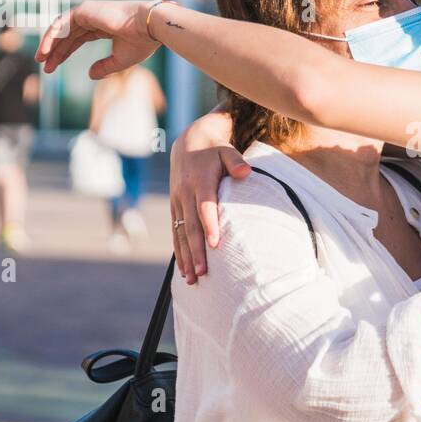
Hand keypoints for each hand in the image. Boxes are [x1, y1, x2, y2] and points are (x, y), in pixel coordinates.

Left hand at [36, 0, 160, 77]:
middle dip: (55, 51)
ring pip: (61, 29)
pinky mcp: (83, 10)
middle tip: (45, 67)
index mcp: (103, 27)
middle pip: (67, 36)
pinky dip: (51, 36)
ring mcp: (87, 12)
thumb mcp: (120, 61)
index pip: (77, 40)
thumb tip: (89, 75)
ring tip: (40, 60)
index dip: (64, 54)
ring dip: (49, 44)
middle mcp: (93, 17)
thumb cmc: (140, 42)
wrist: (149, 27)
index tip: (53, 68)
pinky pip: (61, 24)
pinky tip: (46, 50)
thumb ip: (104, 68)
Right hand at [170, 112, 248, 281]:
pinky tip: (184, 270)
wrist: (188, 142)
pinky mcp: (175, 207)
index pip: (205, 206)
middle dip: (196, 251)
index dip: (209, 225)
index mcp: (200, 181)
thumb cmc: (214, 149)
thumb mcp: (227, 149)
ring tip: (192, 279)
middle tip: (203, 273)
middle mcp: (185, 193)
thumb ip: (236, 161)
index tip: (214, 244)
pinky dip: (179, 251)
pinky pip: (175, 232)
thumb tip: (246, 172)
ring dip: (186, 257)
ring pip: (180, 233)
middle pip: (191, 226)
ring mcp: (177, 202)